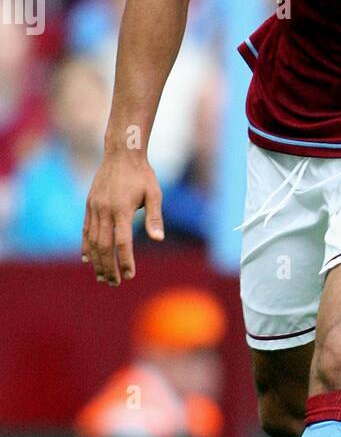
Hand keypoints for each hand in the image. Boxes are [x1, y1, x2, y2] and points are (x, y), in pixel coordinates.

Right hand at [82, 152, 163, 284]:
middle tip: (114, 283)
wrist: (122, 153)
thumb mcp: (154, 193)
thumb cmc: (142, 175)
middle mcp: (105, 210)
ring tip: (102, 277)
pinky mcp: (89, 205)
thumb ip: (155, 217)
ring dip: (96, 261)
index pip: (122, 242)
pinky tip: (88, 260)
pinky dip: (86, 246)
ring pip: (92, 241)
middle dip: (108, 267)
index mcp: (122, 209)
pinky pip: (85, 230)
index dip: (125, 260)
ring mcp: (94, 208)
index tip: (129, 276)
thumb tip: (158, 239)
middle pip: (104, 246)